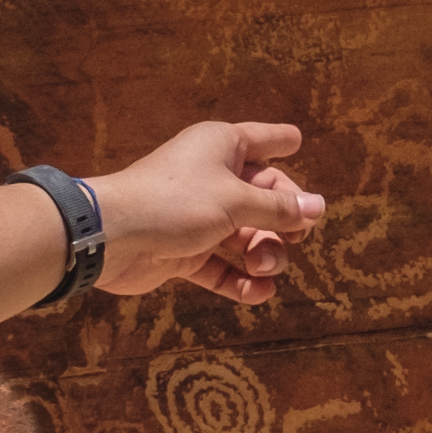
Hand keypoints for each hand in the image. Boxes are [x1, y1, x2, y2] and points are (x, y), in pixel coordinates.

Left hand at [90, 119, 324, 305]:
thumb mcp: (236, 201)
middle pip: (263, 196)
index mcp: (221, 148)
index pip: (261, 139)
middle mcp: (211, 178)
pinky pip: (223, 267)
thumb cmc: (176, 202)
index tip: (298, 141)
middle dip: (283, 219)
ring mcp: (198, 218)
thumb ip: (279, 208)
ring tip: (264, 265)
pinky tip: (258, 292)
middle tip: (295, 237)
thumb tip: (319, 207)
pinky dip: (241, 280)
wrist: (112, 236)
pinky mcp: (185, 252)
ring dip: (264, 253)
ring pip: (246, 235)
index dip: (281, 140)